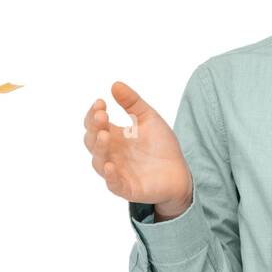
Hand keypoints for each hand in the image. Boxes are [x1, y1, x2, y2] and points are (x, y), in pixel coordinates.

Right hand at [83, 81, 192, 216]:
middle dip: (94, 128)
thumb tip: (115, 84)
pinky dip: (110, 176)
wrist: (180, 172)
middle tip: (102, 116)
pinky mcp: (126, 187)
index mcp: (114, 136)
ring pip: (98, 161)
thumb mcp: (149, 119)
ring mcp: (116, 171)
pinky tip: (110, 166)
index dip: (93, 114)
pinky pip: (113, 183)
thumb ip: (133, 103)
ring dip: (99, 148)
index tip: (101, 102)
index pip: (94, 124)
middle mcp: (111, 153)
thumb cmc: (161, 146)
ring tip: (105, 135)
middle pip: (91, 141)